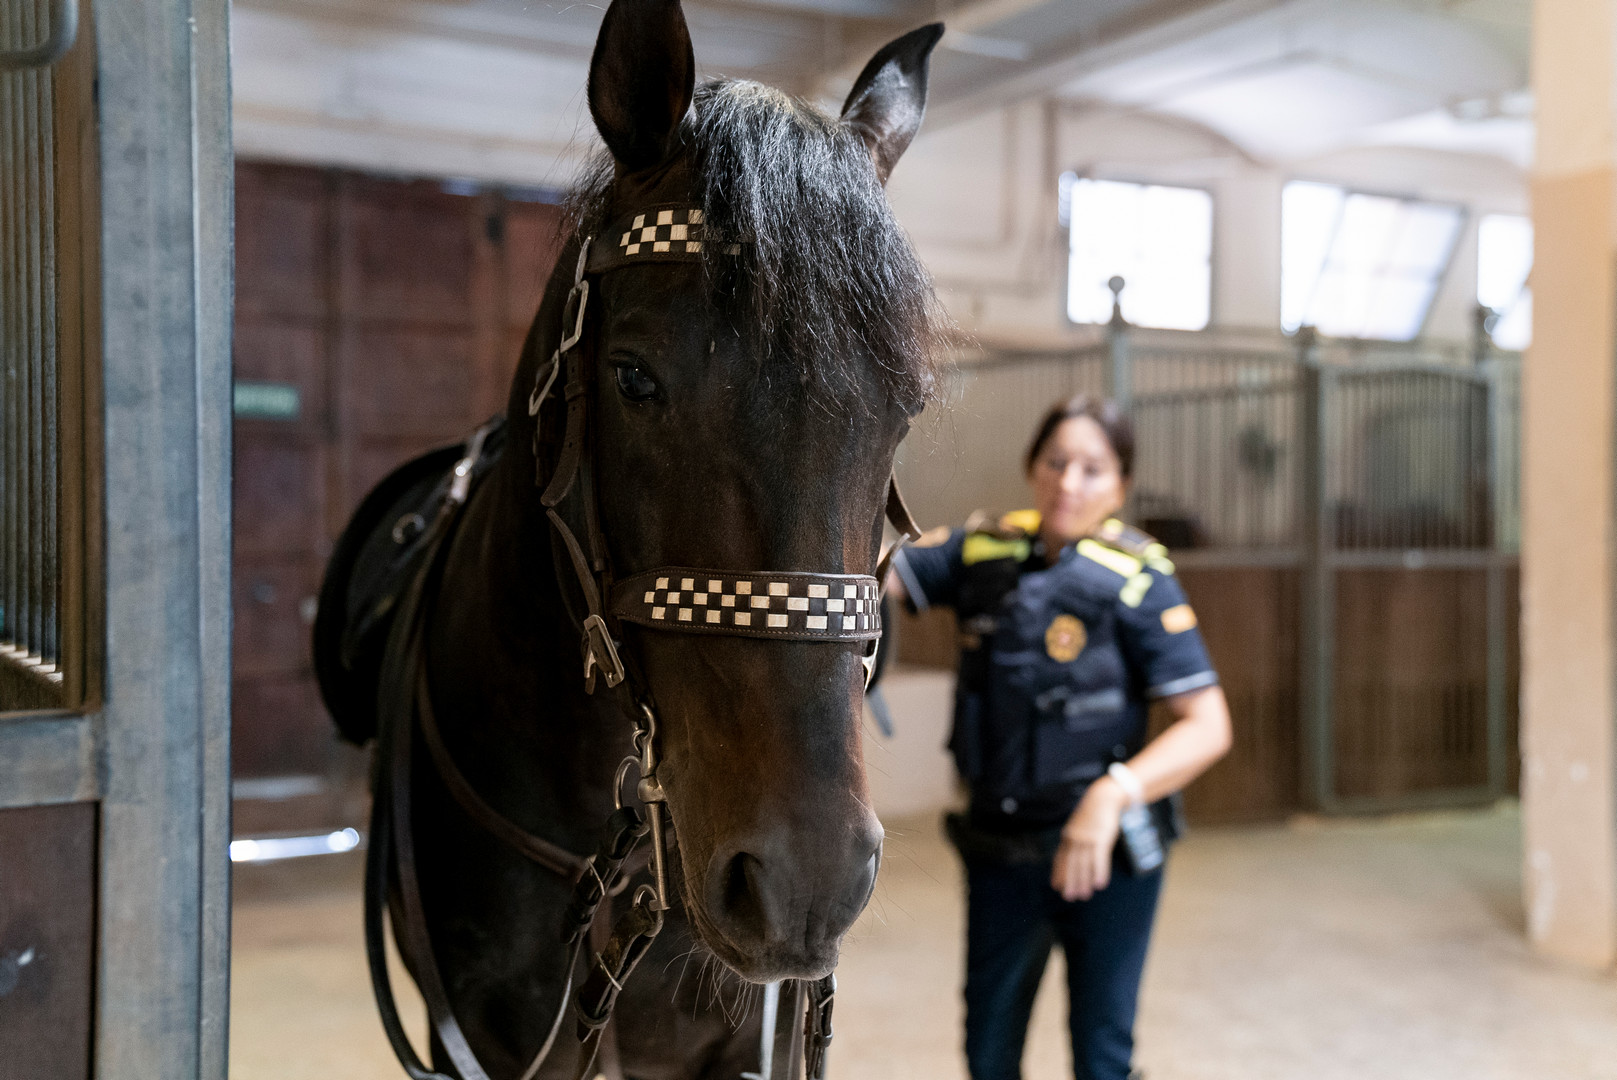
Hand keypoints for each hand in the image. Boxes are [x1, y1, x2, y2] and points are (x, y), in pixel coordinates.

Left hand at [1051, 777, 1127, 900]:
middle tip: (1069, 897)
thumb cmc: (1092, 813)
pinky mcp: (1101, 838)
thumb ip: (1074, 838)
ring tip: (1084, 896)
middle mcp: (1075, 838)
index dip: (1058, 873)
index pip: (1061, 858)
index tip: (1056, 887)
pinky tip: (1099, 885)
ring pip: (1084, 864)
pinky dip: (1099, 872)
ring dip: (1084, 881)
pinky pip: (1099, 859)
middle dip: (1070, 882)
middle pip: (1071, 864)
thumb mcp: (1079, 826)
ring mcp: (1087, 838)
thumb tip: (1071, 852)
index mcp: (1068, 836)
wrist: (1104, 798)